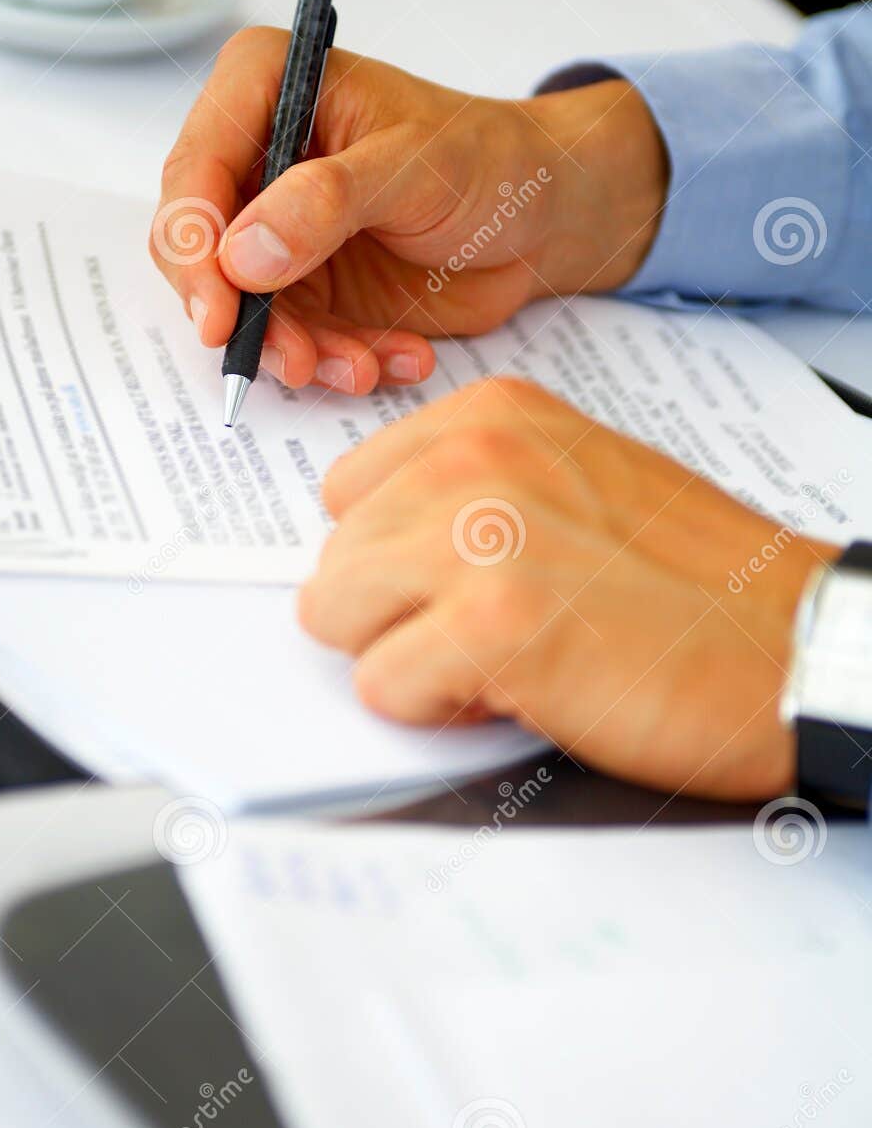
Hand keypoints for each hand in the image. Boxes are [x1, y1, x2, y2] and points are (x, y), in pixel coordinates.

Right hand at [151, 29, 666, 396]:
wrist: (542, 215)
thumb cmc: (486, 158)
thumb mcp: (412, 167)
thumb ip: (324, 204)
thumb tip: (241, 256)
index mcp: (265, 88)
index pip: (195, 170)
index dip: (194, 247)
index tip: (219, 313)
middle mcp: (258, 158)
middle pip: (201, 250)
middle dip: (247, 317)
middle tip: (294, 361)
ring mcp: (277, 229)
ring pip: (247, 310)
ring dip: (301, 352)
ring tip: (362, 368)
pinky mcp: (308, 288)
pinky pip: (297, 340)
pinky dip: (341, 362)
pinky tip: (398, 360)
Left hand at [298, 379, 838, 799]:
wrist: (792, 645)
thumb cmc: (695, 584)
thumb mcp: (573, 482)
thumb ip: (468, 494)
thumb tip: (375, 546)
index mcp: (490, 416)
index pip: (346, 494)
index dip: (397, 561)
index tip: (469, 582)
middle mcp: (471, 460)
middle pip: (334, 563)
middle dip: (398, 616)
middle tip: (499, 629)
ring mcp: (476, 539)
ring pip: (335, 619)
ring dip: (410, 660)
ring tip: (508, 657)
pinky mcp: (488, 628)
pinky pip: (380, 687)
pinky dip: (439, 711)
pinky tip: (523, 690)